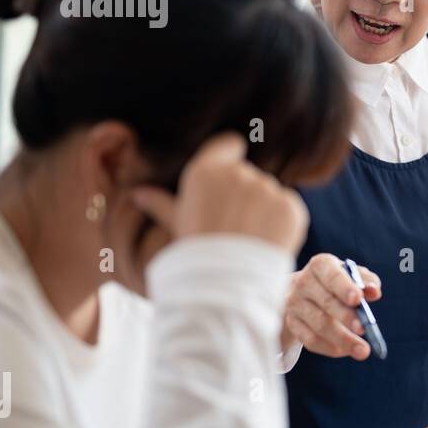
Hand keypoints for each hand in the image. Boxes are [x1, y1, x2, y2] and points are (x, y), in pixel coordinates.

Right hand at [130, 133, 307, 253]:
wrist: (225, 283)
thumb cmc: (195, 252)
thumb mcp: (177, 224)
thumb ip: (162, 203)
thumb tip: (138, 193)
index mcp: (206, 171)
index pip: (228, 144)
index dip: (230, 157)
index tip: (228, 180)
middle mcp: (238, 173)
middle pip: (247, 176)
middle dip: (243, 196)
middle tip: (233, 226)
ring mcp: (266, 188)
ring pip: (268, 193)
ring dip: (263, 210)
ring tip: (248, 239)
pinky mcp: (289, 206)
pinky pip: (288, 208)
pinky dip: (282, 223)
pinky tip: (266, 242)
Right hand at [282, 254, 381, 359]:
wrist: (304, 291)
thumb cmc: (336, 281)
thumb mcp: (351, 275)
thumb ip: (366, 281)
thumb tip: (374, 292)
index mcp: (320, 265)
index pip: (331, 275)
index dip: (344, 287)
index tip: (358, 299)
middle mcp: (303, 282)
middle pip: (326, 302)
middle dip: (346, 316)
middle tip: (364, 329)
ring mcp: (294, 304)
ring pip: (319, 324)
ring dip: (342, 339)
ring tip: (362, 350)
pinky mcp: (292, 324)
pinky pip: (310, 340)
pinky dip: (330, 347)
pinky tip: (345, 350)